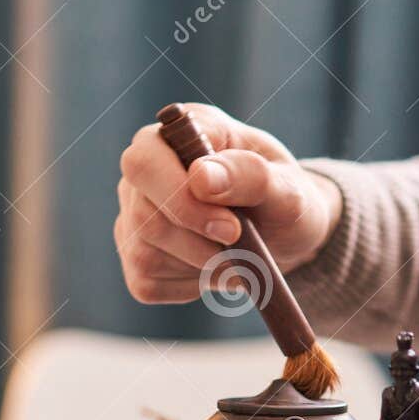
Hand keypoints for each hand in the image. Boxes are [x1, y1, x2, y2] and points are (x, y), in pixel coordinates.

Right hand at [114, 103, 342, 304]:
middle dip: (199, 241)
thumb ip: (250, 175)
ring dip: (201, 265)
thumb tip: (200, 176)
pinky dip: (190, 285)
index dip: (180, 198)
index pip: (145, 162)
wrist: (282, 235)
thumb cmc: (282, 198)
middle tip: (242, 245)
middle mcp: (145, 173)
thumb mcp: (285, 186)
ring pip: (146, 254)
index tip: (231, 227)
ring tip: (236, 254)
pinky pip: (147, 283)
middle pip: (144, 215)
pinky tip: (213, 267)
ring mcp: (133, 217)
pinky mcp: (134, 261)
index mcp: (178, 134)